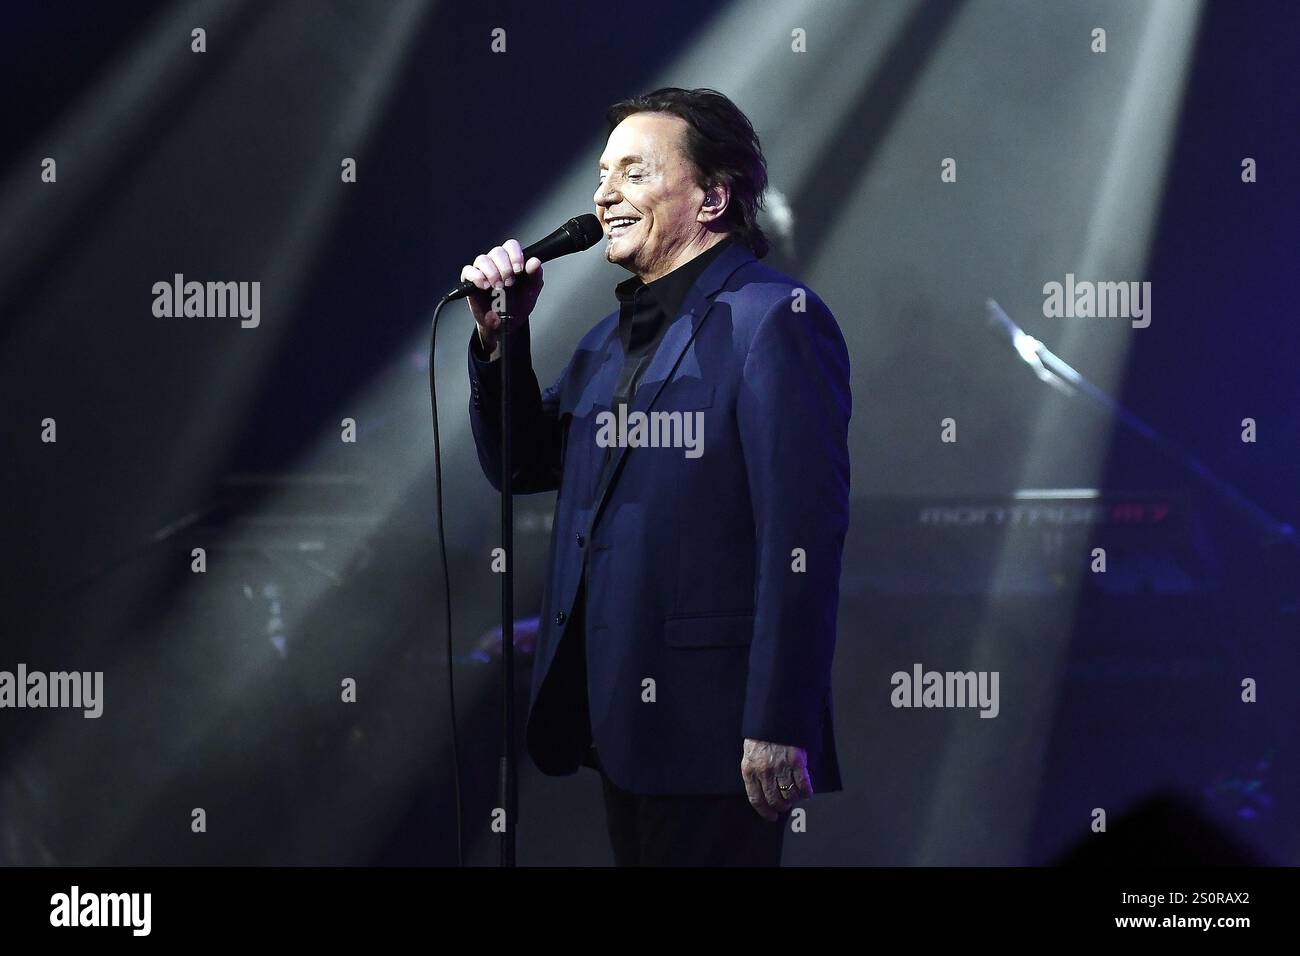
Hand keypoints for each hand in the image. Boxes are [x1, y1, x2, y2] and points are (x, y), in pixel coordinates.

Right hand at [459, 238, 543, 354]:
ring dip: (492, 272)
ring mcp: (482, 270)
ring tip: (497, 287)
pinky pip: (468, 271)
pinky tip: (485, 286)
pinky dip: (476, 277)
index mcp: (511, 260)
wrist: (506, 324)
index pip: (511, 245)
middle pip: (497, 251)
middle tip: (509, 283)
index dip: (515, 255)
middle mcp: (496, 262)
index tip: (519, 270)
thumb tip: (535, 262)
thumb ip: (535, 276)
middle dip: (505, 267)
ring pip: (482, 259)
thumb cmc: (518, 304)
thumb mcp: (531, 291)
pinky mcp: (470, 280)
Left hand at [741, 738, 813, 821]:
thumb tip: (762, 791)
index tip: (771, 816)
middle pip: (774, 799)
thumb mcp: (750, 753)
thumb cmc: (762, 735)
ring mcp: (781, 767)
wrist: (774, 715)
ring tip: (794, 797)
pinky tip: (806, 792)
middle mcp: (764, 771)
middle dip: (781, 806)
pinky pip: (803, 785)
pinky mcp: (797, 762)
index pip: (755, 798)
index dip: (764, 811)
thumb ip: (754, 771)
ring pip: (789, 794)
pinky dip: (806, 792)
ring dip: (793, 799)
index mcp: (749, 769)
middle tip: (785, 806)